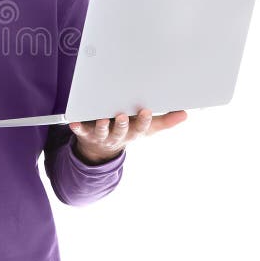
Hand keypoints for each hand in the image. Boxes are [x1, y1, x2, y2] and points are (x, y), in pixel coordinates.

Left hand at [68, 108, 187, 163]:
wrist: (101, 150)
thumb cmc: (128, 132)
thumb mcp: (147, 128)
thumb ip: (165, 121)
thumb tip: (185, 114)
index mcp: (133, 133)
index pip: (140, 129)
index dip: (143, 121)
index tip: (145, 110)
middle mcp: (118, 135)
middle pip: (121, 131)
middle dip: (122, 124)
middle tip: (122, 115)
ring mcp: (101, 135)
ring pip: (102, 132)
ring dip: (102, 126)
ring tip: (102, 119)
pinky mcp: (86, 133)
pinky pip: (81, 131)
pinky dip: (77, 127)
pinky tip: (74, 122)